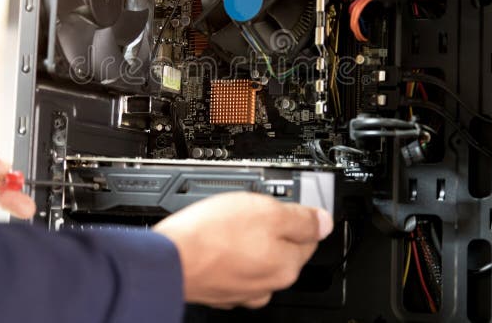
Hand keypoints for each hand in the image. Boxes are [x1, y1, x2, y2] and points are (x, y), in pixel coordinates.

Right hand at [153, 191, 332, 308]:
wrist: (168, 260)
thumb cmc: (212, 235)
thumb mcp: (266, 210)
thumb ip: (300, 217)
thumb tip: (323, 221)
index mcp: (287, 265)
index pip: (309, 236)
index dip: (298, 213)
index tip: (286, 202)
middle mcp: (268, 284)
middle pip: (282, 248)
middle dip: (271, 227)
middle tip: (250, 207)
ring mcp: (242, 290)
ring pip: (256, 258)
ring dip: (248, 241)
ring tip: (227, 221)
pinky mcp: (218, 289)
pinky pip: (232, 267)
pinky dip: (227, 254)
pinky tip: (215, 240)